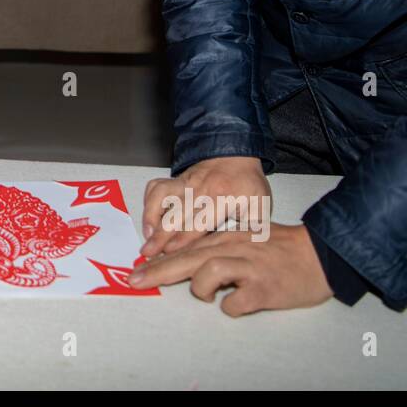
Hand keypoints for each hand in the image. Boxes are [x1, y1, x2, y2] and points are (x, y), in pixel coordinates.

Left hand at [126, 223, 333, 315]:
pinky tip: (236, 305)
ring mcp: (250, 267)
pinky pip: (237, 301)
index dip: (161, 258)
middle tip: (135, 280)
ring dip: (200, 288)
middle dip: (157, 270)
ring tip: (209, 295)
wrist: (321, 255)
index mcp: (228, 238)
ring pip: (207, 272)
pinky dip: (231, 307)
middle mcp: (235, 248)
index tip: (140, 266)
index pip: (187, 246)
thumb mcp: (247, 238)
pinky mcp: (265, 288)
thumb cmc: (283, 249)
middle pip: (187, 258)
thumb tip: (191, 259)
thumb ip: (220, 246)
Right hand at [140, 155, 271, 257]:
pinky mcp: (176, 179)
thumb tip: (244, 252)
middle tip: (148, 252)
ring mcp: (185, 183)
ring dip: (151, 217)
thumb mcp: (260, 206)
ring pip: (163, 198)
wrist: (236, 153)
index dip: (183, 238)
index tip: (170, 253)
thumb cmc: (247, 183)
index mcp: (223, 198)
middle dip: (161, 235)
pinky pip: (156, 186)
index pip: (199, 221)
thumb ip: (252, 230)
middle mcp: (200, 190)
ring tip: (146, 237)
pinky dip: (149, 202)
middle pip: (176, 214)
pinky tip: (148, 219)